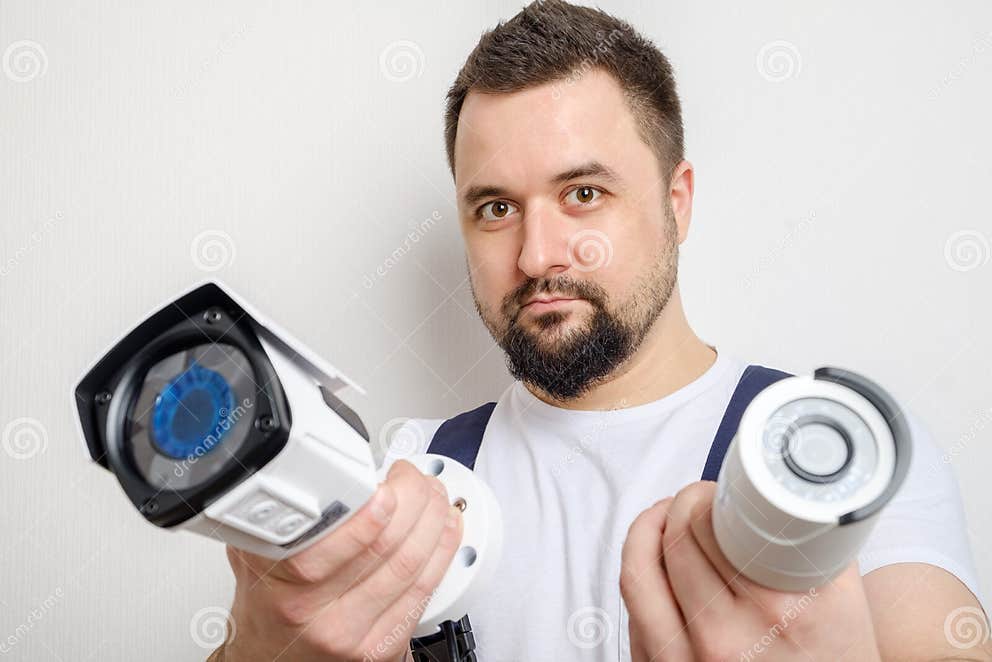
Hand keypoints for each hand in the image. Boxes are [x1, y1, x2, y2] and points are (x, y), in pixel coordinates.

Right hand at [217, 459, 463, 661]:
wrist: (270, 656)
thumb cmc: (267, 602)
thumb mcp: (253, 551)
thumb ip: (278, 512)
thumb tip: (309, 466)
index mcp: (281, 583)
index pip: (327, 542)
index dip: (366, 509)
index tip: (383, 482)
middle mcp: (316, 613)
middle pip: (383, 547)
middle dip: (411, 498)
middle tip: (412, 477)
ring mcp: (352, 634)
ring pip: (409, 566)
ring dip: (432, 520)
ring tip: (433, 495)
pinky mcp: (381, 648)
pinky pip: (424, 593)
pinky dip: (442, 552)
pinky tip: (445, 529)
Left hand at [620, 481, 881, 661]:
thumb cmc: (836, 661)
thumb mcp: (845, 604)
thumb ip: (816, 544)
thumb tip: (778, 492)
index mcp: (781, 613)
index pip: (714, 525)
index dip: (707, 497)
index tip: (718, 492)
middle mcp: (727, 639)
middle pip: (676, 542)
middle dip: (681, 507)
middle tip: (697, 500)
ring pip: (639, 574)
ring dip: (646, 533)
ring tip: (663, 518)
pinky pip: (635, 616)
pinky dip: (642, 579)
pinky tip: (658, 566)